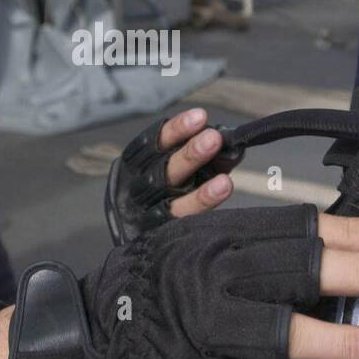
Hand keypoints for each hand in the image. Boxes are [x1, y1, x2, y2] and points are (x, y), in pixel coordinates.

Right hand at [8, 205, 358, 358]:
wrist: (80, 330)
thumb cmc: (145, 283)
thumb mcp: (185, 240)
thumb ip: (241, 237)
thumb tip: (316, 237)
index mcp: (213, 237)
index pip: (292, 227)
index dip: (348, 233)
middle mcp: (209, 274)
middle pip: (296, 269)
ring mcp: (198, 326)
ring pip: (280, 331)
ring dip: (344, 339)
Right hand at [105, 108, 236, 244]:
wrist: (127, 241)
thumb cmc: (156, 195)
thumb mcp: (166, 170)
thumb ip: (199, 159)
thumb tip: (232, 150)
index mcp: (135, 165)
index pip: (152, 143)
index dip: (176, 130)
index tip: (199, 117)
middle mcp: (138, 188)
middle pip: (163, 171)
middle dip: (189, 155)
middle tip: (213, 139)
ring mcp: (147, 215)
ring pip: (172, 203)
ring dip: (200, 193)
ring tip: (224, 181)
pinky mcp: (157, 235)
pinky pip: (179, 224)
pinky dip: (199, 209)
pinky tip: (218, 196)